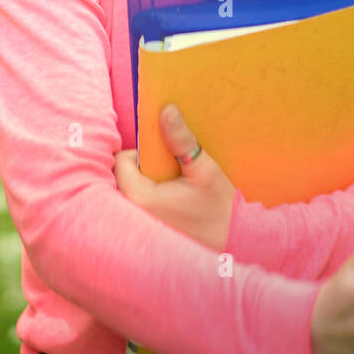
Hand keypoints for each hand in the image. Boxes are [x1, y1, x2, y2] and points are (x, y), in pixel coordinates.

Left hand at [113, 105, 235, 250]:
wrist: (233, 243)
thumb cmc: (219, 208)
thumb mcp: (203, 169)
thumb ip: (181, 140)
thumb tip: (167, 110)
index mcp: (141, 198)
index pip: (120, 162)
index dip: (138, 152)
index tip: (162, 158)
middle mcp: (132, 216)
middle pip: (120, 178)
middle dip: (139, 169)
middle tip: (167, 173)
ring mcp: (137, 229)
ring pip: (126, 194)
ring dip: (143, 185)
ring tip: (170, 189)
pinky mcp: (144, 237)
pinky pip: (134, 209)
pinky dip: (147, 201)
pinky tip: (170, 205)